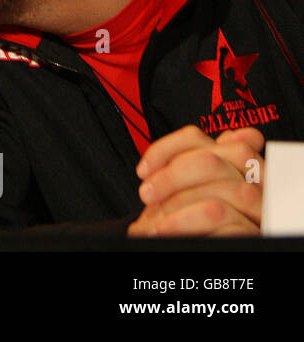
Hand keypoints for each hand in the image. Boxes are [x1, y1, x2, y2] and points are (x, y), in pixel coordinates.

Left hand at [127, 125, 263, 237]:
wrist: (186, 267)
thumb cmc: (190, 230)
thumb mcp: (186, 196)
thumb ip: (199, 166)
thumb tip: (226, 136)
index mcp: (234, 168)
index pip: (201, 139)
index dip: (167, 148)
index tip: (144, 169)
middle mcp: (254, 185)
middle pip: (214, 161)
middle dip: (171, 176)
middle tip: (146, 195)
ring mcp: (259, 212)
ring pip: (225, 193)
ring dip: (179, 206)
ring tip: (156, 223)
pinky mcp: (256, 236)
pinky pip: (231, 224)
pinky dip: (190, 225)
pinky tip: (170, 232)